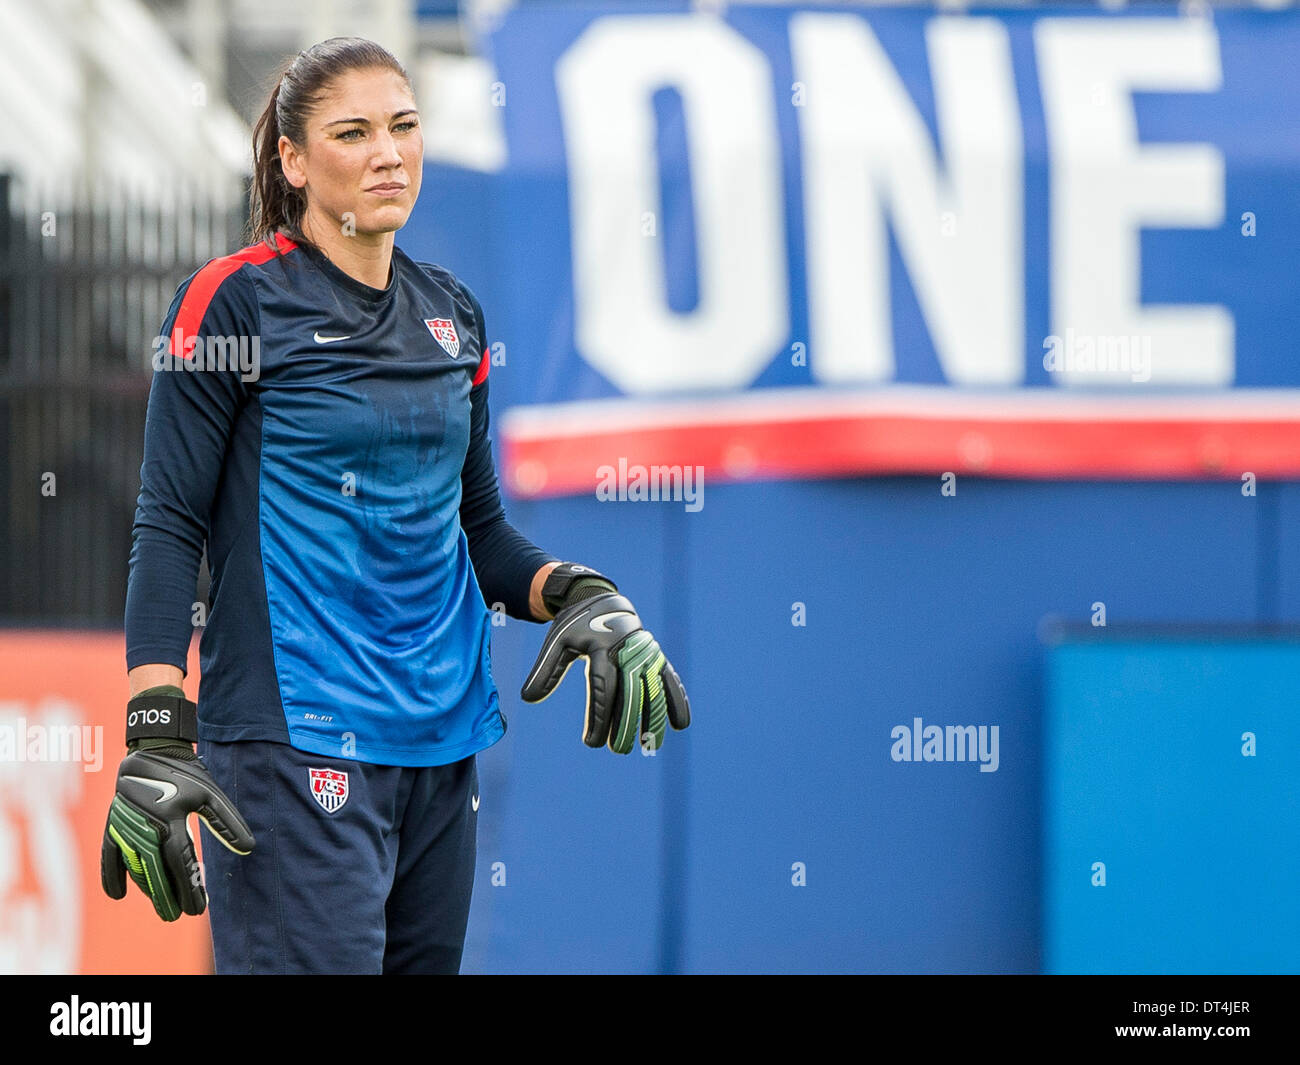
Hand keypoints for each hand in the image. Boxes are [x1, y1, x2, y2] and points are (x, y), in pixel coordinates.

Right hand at [101, 686, 254, 921]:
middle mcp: (147, 828)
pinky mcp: (114, 825)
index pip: (182, 865)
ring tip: (161, 903)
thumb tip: (248, 848)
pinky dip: (112, 875)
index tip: (198, 909)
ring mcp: (127, 828)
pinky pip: (109, 855)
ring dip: (148, 889)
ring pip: (136, 868)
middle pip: (157, 874)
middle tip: (177, 916)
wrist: (153, 750)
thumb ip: (227, 823)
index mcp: (172, 821)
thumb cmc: (187, 773)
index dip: (189, 888)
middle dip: (167, 898)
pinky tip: (118, 895)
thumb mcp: (211, 795)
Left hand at [522, 564, 690, 753]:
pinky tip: (680, 723)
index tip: (592, 742)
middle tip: (619, 750)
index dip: (599, 717)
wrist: (601, 597)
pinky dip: (676, 700)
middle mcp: (627, 651)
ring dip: (655, 717)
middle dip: (626, 723)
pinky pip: (669, 679)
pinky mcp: (655, 656)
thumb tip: (528, 699)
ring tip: (652, 744)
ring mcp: (645, 653)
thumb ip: (545, 670)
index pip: (602, 688)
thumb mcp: (557, 642)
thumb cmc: (575, 624)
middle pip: (630, 693)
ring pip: (653, 688)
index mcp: (601, 648)